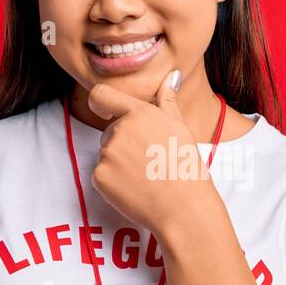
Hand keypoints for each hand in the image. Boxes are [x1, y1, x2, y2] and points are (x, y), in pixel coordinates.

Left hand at [86, 71, 222, 237]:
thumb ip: (167, 100)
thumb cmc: (186, 168)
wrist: (183, 208)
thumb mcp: (180, 128)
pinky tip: (136, 188)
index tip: (104, 111)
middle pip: (109, 132)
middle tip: (149, 161)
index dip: (100, 102)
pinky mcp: (99, 177)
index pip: (102, 94)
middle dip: (123, 144)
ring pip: (106, 154)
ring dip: (120, 163)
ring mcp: (107, 154)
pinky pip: (101, 174)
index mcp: (139, 113)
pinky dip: (114, 182)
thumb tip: (170, 77)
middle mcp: (119, 130)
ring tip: (146, 176)